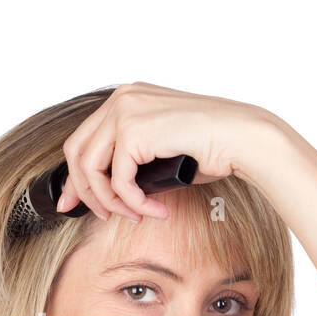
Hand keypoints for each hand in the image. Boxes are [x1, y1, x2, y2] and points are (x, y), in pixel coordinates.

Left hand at [55, 81, 281, 223]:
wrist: (242, 137)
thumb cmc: (212, 147)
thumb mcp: (159, 151)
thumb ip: (130, 161)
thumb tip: (105, 190)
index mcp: (127, 98)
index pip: (83, 139)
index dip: (75, 177)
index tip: (74, 203)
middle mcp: (122, 98)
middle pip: (77, 153)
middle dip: (84, 192)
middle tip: (101, 217)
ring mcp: (125, 111)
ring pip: (91, 169)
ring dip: (111, 202)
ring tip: (135, 215)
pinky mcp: (133, 130)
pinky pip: (118, 180)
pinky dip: (133, 203)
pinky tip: (154, 210)